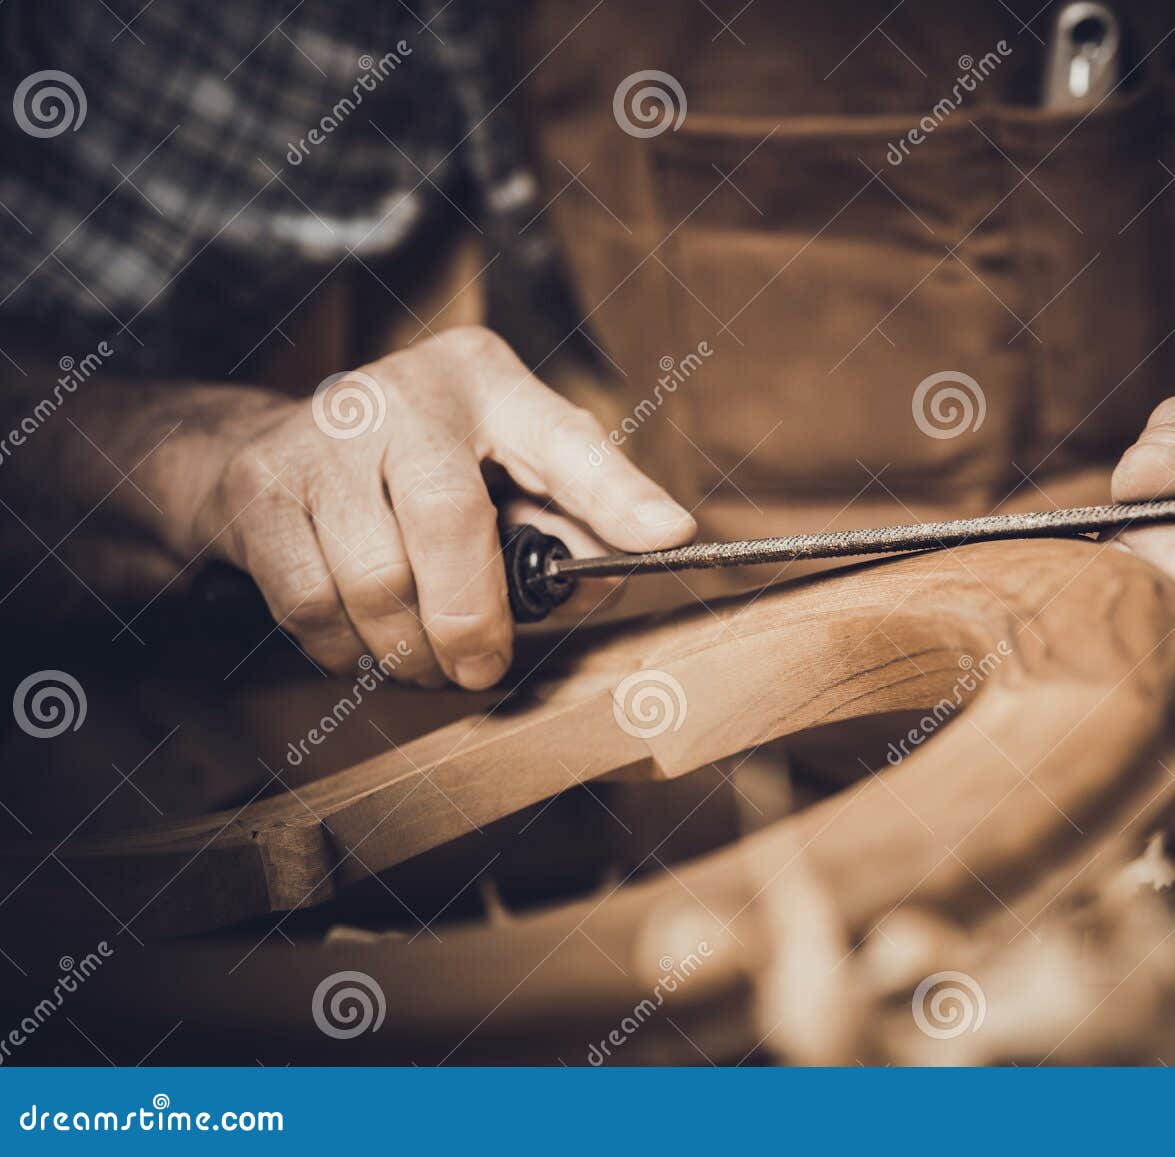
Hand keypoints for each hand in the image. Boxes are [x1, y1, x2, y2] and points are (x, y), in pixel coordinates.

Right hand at [185, 326, 695, 688]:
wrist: (259, 453)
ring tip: (420, 656)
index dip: (617, 494)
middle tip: (481, 666)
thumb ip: (568, 522)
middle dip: (472, 618)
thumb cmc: (411, 473)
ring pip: (377, 579)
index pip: (565, 440)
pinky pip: (312, 604)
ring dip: (407, 648)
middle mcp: (405, 395)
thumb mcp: (500, 469)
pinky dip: (345, 648)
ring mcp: (322, 436)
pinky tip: (361, 640)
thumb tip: (605, 583)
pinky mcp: (260, 489)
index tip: (670, 537)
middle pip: (451, 521)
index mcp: (488, 384)